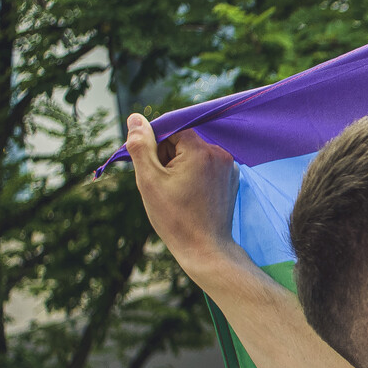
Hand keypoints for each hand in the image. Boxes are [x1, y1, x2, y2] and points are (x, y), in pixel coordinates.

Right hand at [126, 114, 243, 280]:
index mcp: (201, 150)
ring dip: (181, 167)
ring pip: (195, 154)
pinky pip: (207, 167)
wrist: (205, 249)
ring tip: (178, 194)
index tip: (155, 171)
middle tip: (166, 186)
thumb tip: (135, 119)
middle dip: (169, 158)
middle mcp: (220, 153)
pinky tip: (191, 197)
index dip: (157, 148)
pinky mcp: (232, 178)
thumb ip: (140, 146)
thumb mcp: (149, 180)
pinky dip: (195, 176)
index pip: (172, 130)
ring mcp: (229, 166)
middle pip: (184, 141)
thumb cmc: (175, 218)